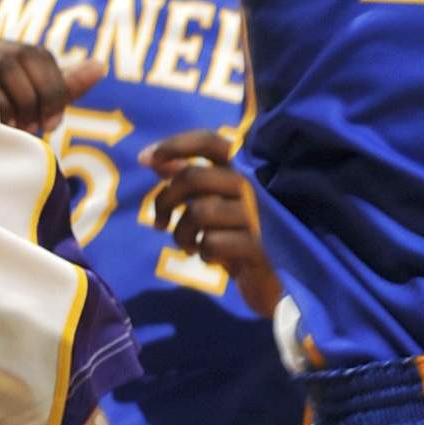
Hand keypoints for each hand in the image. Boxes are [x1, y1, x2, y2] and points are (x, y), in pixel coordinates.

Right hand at [0, 38, 70, 135]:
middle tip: (45, 126)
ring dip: (26, 102)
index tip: (53, 124)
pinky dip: (3, 109)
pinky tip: (5, 126)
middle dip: (46, 92)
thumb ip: (65, 86)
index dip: (56, 88)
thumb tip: (99, 65)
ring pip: (7, 65)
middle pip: (26, 54)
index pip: (42, 55)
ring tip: (25, 129)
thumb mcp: (34, 103)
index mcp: (6, 53)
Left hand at [147, 132, 283, 315]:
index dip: (175, 144)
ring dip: (181, 234)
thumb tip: (153, 161)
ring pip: (197, 212)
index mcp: (242, 170)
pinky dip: (201, 252)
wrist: (277, 282)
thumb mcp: (215, 205)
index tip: (146, 159)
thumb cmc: (240, 236)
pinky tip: (210, 258)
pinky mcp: (258, 247)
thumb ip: (189, 179)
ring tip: (187, 246)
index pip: (209, 142)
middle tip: (158, 221)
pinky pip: (211, 242)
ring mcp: (258, 216)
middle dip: (164, 199)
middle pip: (193, 177)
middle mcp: (253, 186)